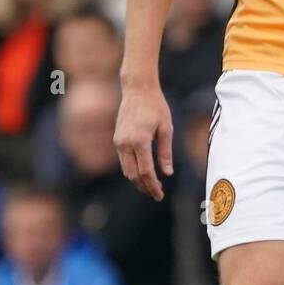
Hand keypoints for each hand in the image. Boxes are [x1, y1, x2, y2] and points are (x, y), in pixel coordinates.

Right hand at [114, 81, 173, 199]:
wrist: (137, 89)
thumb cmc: (156, 106)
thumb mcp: (166, 128)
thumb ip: (165, 152)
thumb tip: (167, 173)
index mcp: (139, 141)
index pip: (146, 172)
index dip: (153, 186)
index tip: (160, 195)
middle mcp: (125, 143)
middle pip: (133, 175)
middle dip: (144, 187)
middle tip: (157, 194)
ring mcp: (118, 142)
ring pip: (126, 170)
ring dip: (137, 181)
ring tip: (151, 186)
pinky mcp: (116, 139)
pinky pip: (123, 161)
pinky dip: (132, 170)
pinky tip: (143, 172)